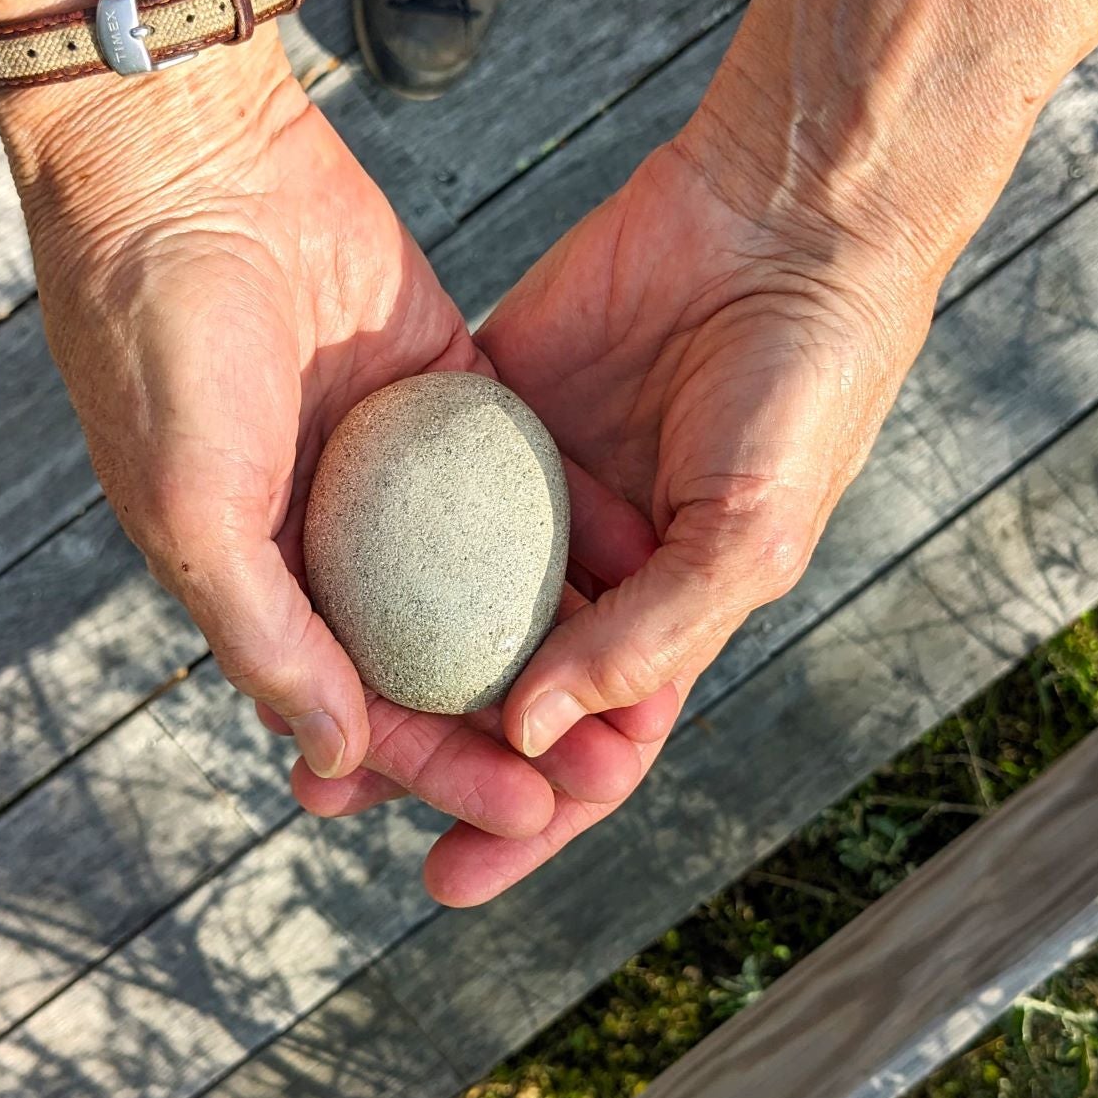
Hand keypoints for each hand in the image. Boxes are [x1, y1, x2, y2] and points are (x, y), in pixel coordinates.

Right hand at [0, 34, 675, 871]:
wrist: (190, 169)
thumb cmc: (159, 343)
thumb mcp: (193, 506)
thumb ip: (263, 632)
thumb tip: (336, 755)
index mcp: (262, 580)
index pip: (362, 705)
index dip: (439, 766)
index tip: (524, 810)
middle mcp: (333, 538)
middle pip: (438, 659)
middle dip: (512, 727)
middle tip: (602, 778)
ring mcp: (396, 468)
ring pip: (488, 579)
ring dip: (552, 640)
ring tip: (638, 698)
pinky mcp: (449, 392)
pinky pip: (521, 479)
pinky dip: (569, 527)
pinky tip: (637, 573)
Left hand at [338, 0, 1097, 904]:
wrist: (782, 220)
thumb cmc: (802, 388)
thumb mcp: (750, 533)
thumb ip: (649, 637)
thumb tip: (527, 728)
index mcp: (668, 616)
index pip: (586, 747)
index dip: (523, 819)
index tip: (447, 877)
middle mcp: (594, 569)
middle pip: (495, 687)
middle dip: (421, 755)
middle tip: (330, 800)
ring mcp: (533, 493)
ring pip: (440, 598)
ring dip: (374, 661)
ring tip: (294, 718)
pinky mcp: (488, 411)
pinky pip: (415, 489)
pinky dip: (366, 543)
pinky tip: (300, 586)